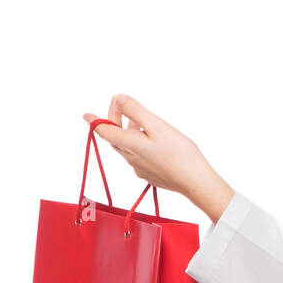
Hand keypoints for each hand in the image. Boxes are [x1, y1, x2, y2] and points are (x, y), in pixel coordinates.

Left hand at [82, 94, 229, 211]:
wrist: (195, 182)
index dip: (95, 121)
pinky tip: (153, 143)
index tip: (86, 115)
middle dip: (114, 122)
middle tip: (119, 107)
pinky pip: (138, 158)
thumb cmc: (180, 154)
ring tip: (140, 122)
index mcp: (130, 145)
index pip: (104, 131)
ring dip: (128, 133)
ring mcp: (140, 168)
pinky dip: (139, 145)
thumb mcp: (157, 126)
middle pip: (115, 138)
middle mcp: (131, 158)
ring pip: (127, 148)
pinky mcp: (151, 175)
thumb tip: (119, 99)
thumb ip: (136, 111)